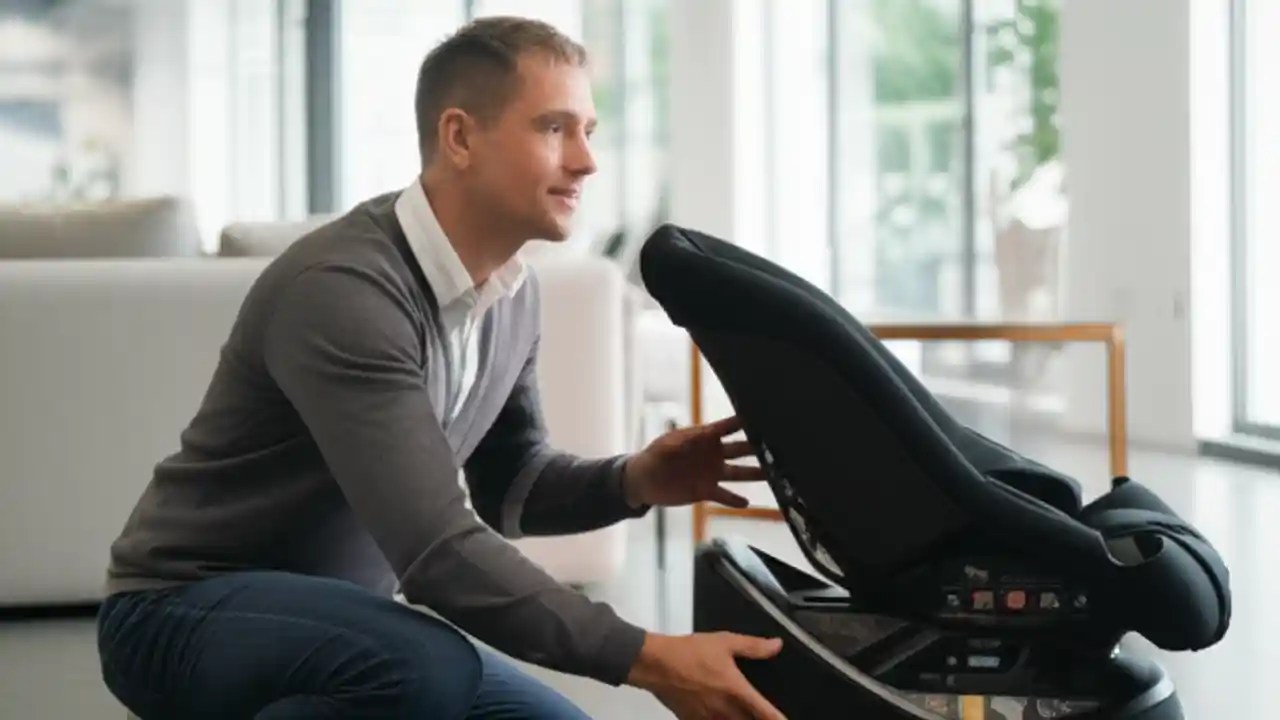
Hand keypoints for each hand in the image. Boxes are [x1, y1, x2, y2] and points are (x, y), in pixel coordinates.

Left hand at [623, 415, 766, 508]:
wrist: (645, 479)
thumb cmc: (655, 454)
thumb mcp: (667, 444)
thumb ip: (683, 442)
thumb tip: (698, 437)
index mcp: (705, 437)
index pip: (729, 427)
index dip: (744, 422)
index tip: (762, 418)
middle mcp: (713, 453)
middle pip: (741, 449)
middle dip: (758, 447)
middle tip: (777, 445)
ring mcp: (712, 473)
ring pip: (739, 472)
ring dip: (755, 473)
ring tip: (773, 474)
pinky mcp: (706, 490)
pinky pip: (724, 495)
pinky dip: (735, 499)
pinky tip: (747, 502)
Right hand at [626, 632, 786, 719]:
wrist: (656, 664)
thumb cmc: (691, 652)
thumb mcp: (724, 642)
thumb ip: (753, 646)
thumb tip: (777, 645)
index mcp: (737, 691)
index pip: (765, 713)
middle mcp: (725, 711)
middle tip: (762, 715)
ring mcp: (708, 719)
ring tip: (740, 713)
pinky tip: (719, 715)